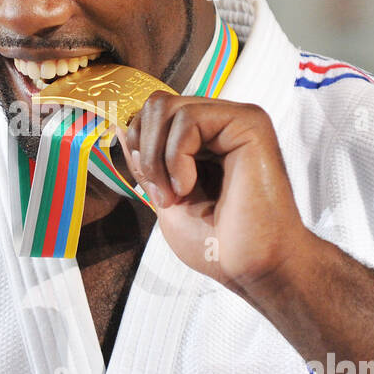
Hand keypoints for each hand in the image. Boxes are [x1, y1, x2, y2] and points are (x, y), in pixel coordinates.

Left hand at [116, 93, 314, 297]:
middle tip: (164, 196)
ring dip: (158, 158)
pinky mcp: (249, 123)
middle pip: (156, 104)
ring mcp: (237, 120)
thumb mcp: (164, 197)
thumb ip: (146, 160)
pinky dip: (176, 157)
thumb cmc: (217, 244)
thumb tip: (119, 126)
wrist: (254, 269)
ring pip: (166, 107)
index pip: (153, 115)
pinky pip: (189, 118)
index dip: (139, 147)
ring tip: (177, 195)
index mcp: (205, 139)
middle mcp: (222, 123)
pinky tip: (190, 186)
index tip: (155, 191)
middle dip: (145, 150)